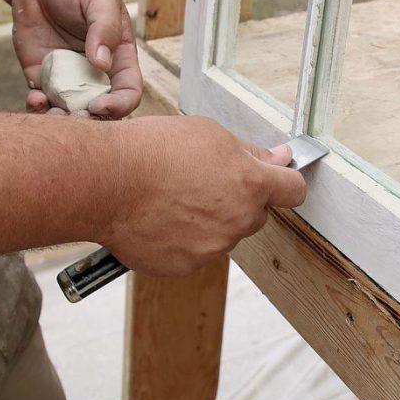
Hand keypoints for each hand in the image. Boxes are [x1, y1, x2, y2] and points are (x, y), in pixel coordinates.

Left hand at [9, 0, 141, 117]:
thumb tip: (102, 62)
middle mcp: (96, 73)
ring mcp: (69, 77)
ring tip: (51, 113)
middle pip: (102, 110)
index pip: (128, 91)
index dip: (119, 104)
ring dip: (62, 120)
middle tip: (75, 116)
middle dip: (90, 119)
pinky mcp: (42, 77)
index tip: (99, 105)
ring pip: (71, 111)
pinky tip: (34, 100)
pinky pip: (43, 101)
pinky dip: (38, 108)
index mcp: (119, 57)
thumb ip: (103, 28)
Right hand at [102, 116, 306, 275]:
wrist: (105, 182)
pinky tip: (158, 219)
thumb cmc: (152, 150)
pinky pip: (194, 253)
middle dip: (238, 201)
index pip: (294, 190)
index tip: (279, 179)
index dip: (286, 182)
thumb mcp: (208, 133)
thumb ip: (248, 153)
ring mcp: (213, 248)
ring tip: (170, 199)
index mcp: (251, 184)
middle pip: (255, 214)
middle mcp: (239, 220)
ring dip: (208, 221)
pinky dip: (181, 240)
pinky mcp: (185, 266)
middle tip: (201, 182)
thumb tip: (277, 160)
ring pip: (223, 235)